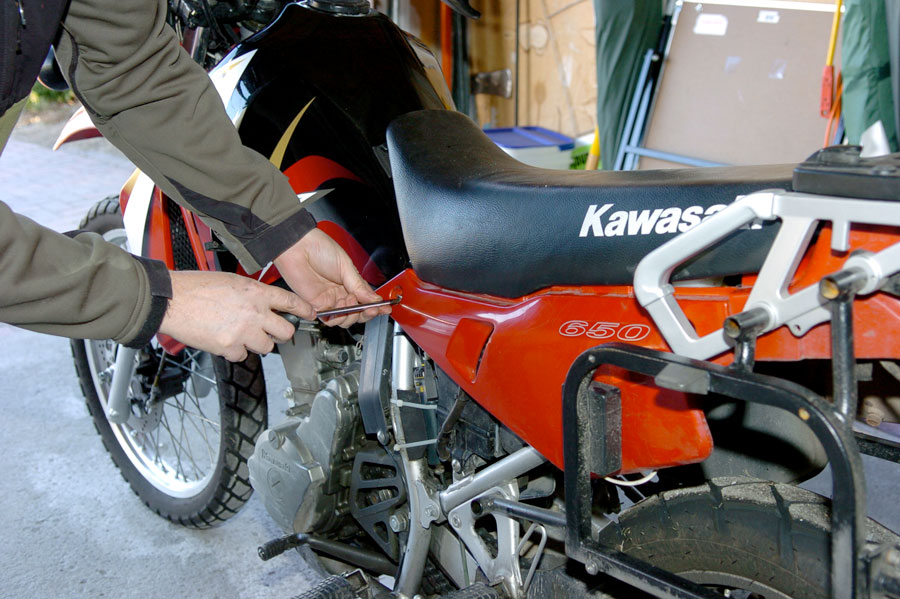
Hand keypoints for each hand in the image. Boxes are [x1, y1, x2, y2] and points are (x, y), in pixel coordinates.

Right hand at [158, 271, 312, 361]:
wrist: (172, 300)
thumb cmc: (196, 287)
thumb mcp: (232, 281)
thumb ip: (252, 294)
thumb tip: (264, 304)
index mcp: (255, 292)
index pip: (290, 301)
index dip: (304, 309)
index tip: (311, 314)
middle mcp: (254, 312)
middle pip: (285, 332)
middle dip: (281, 333)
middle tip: (272, 331)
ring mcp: (243, 332)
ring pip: (266, 347)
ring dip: (257, 343)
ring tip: (242, 334)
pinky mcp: (229, 347)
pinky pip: (242, 355)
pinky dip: (236, 351)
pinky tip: (225, 340)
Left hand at [274, 228, 390, 326]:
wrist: (297, 246)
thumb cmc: (318, 247)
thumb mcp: (345, 265)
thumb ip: (358, 285)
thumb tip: (374, 298)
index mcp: (349, 281)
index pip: (366, 299)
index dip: (376, 305)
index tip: (385, 308)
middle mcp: (340, 292)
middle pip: (357, 312)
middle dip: (366, 313)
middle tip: (371, 309)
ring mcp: (328, 299)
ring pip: (344, 318)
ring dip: (351, 315)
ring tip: (352, 303)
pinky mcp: (315, 305)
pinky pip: (328, 319)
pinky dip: (337, 318)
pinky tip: (341, 308)